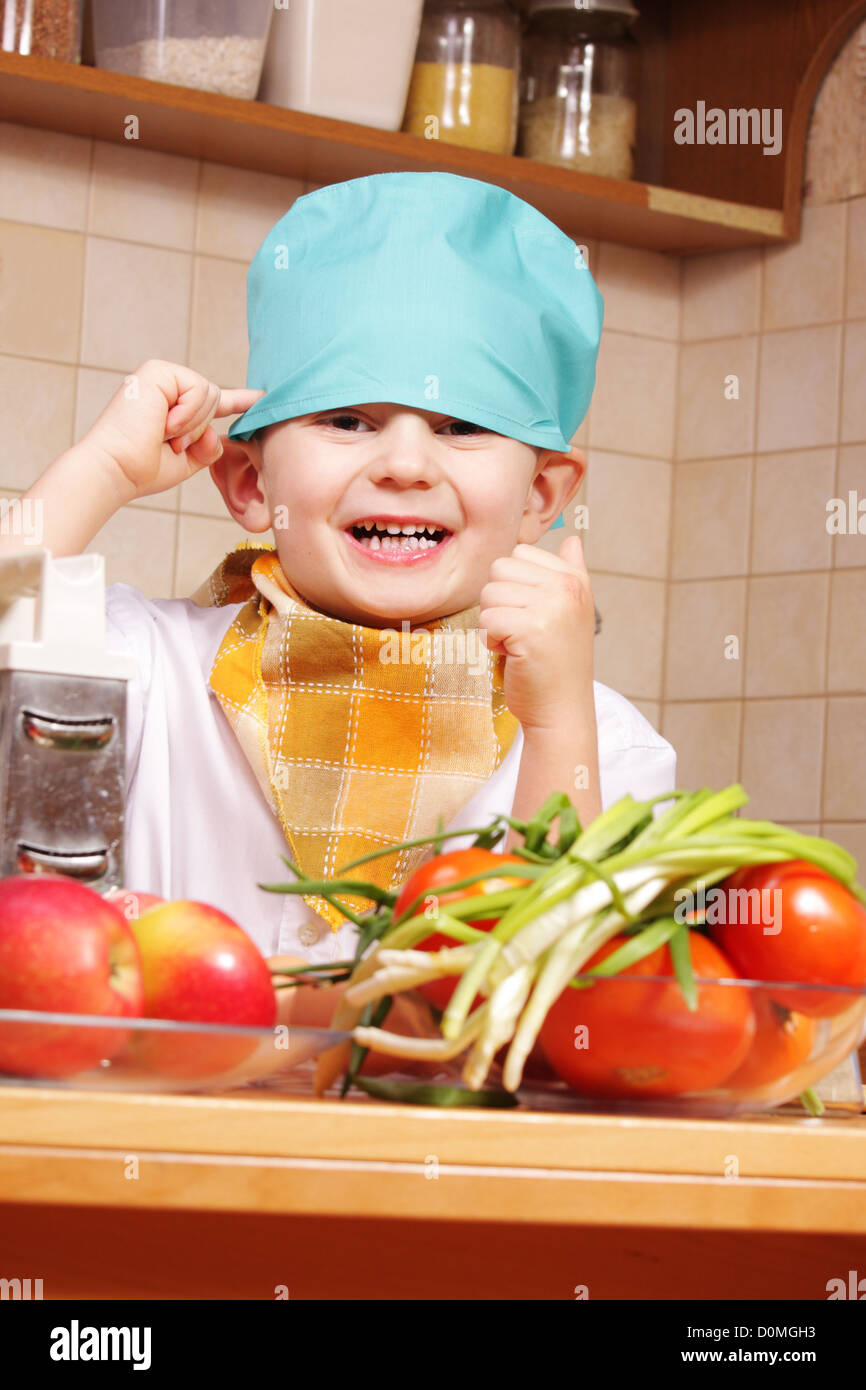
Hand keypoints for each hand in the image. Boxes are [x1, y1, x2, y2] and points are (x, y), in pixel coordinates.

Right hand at [80, 359, 264, 503]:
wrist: (116, 470)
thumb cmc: (142, 470)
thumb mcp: (187, 459)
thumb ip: (208, 444)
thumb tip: (220, 430)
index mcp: (170, 406)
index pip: (208, 400)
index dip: (237, 399)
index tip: (258, 398)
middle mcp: (164, 386)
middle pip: (214, 399)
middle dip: (200, 429)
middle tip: (171, 444)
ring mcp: (160, 375)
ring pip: (210, 394)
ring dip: (193, 425)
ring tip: (165, 436)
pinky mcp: (157, 371)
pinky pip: (199, 389)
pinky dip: (188, 413)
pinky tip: (165, 424)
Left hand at [478, 535, 595, 733]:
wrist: (561, 709)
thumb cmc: (556, 662)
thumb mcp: (569, 611)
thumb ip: (568, 572)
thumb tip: (571, 538)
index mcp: (575, 579)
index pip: (519, 554)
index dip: (514, 587)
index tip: (533, 615)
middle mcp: (567, 588)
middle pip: (499, 569)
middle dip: (500, 603)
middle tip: (522, 632)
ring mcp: (551, 607)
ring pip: (489, 594)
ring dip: (494, 623)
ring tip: (518, 644)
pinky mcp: (531, 630)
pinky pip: (486, 620)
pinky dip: (491, 642)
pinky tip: (513, 656)